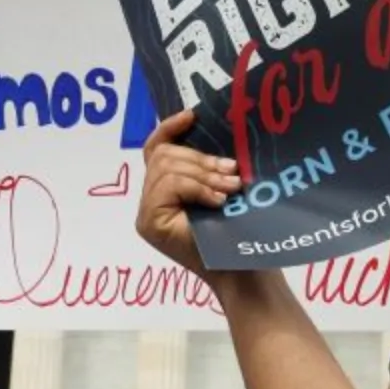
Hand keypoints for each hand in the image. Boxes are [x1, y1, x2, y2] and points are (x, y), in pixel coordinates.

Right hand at [136, 110, 240, 279]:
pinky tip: (217, 202)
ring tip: (230, 189)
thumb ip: (208, 166)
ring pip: (166, 167)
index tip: (193, 115)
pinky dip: (196, 188)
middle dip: (200, 159)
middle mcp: (150, 200)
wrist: (243, 273)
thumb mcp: (222, 189)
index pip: (156, 149)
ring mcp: (146, 212)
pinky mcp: (149, 222)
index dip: (170, 128)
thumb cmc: (238, 234)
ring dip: (203, 174)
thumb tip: (209, 127)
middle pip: (164, 155)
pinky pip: (168, 185)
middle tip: (232, 172)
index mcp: (165, 189)